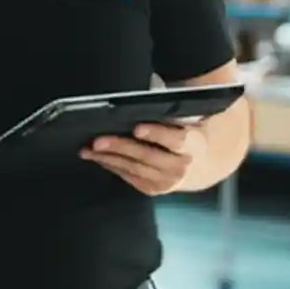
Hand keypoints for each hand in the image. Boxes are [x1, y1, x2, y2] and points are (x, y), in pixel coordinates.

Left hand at [80, 121, 205, 195]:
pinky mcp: (153, 189)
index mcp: (192, 145)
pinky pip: (129, 176)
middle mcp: (180, 166)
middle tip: (98, 141)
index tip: (137, 128)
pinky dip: (112, 166)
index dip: (155, 134)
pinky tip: (97, 158)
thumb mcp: (187, 121)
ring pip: (134, 168)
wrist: (200, 165)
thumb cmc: (187, 134)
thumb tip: (144, 99)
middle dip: (120, 147)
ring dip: (109, 158)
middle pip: (147, 156)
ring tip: (88, 149)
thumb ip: (171, 114)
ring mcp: (166, 181)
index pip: (174, 140)